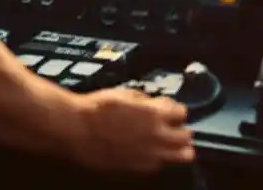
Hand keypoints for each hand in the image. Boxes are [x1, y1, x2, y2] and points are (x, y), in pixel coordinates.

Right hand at [69, 87, 194, 173]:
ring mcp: (150, 155)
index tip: (169, 110)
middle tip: (171, 128)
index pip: (183, 113)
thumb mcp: (126, 93)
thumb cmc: (97, 107)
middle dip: (181, 131)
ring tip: (167, 143)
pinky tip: (146, 150)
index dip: (175, 110)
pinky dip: (158, 158)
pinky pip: (159, 164)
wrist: (76, 130)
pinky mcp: (139, 168)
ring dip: (177, 148)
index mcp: (155, 114)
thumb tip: (158, 104)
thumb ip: (147, 101)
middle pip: (187, 138)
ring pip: (182, 157)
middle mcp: (157, 137)